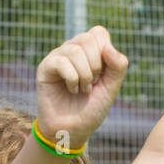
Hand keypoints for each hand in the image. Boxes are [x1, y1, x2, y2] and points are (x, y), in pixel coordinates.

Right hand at [36, 26, 127, 148]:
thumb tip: (108, 47)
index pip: (99, 33)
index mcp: (89, 51)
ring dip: (84, 75)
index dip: (105, 53)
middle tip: (91, 84)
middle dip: (95, 66)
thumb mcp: (111, 88)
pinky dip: (72, 79)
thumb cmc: (90, 109)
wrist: (72, 130)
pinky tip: (72, 90)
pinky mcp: (45, 67)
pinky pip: (61, 62)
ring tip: (82, 90)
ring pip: (75, 50)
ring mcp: (58, 57)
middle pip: (87, 39)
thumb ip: (118, 66)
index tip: (102, 75)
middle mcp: (72, 49)